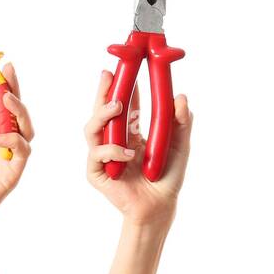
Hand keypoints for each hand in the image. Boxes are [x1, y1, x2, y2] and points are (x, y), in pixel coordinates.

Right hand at [84, 70, 193, 226]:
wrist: (161, 206)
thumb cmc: (168, 177)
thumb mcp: (180, 145)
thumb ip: (181, 122)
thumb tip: (181, 96)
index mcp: (131, 132)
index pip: (122, 104)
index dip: (121, 85)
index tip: (123, 67)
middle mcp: (114, 141)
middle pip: (101, 112)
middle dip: (102, 92)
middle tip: (109, 76)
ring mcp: (103, 157)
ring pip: (91, 129)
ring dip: (102, 115)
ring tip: (117, 106)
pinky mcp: (97, 173)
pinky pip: (97, 156)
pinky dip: (112, 151)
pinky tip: (129, 153)